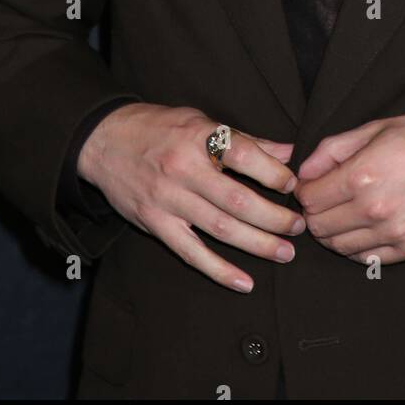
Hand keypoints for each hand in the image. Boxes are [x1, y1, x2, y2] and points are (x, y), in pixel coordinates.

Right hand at [77, 103, 304, 290]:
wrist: (105, 141)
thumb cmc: (160, 128)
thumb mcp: (201, 121)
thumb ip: (245, 139)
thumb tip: (288, 153)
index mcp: (199, 137)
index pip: (243, 154)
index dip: (273, 172)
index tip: (294, 184)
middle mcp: (184, 169)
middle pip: (237, 199)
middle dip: (274, 216)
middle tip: (299, 226)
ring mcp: (168, 199)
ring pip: (220, 228)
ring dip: (257, 244)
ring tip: (285, 252)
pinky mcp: (155, 224)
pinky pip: (191, 252)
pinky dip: (219, 270)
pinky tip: (244, 282)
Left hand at [292, 109, 404, 265]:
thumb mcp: (378, 127)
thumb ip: (334, 149)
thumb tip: (304, 171)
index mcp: (362, 175)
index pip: (310, 199)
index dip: (305, 190)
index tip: (313, 184)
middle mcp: (375, 209)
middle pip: (319, 227)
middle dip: (316, 212)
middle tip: (327, 199)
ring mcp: (395, 232)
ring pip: (340, 247)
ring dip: (335, 232)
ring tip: (347, 213)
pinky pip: (368, 259)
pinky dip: (358, 246)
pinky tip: (367, 227)